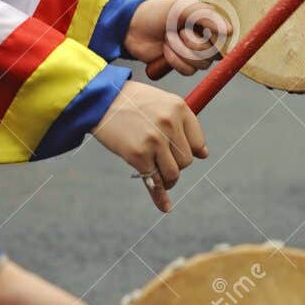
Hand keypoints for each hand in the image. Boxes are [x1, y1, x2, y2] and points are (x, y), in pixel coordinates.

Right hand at [92, 80, 207, 211]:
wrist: (101, 100)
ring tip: (161, 179)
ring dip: (168, 181)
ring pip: (173, 173)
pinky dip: (159, 195)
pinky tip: (164, 205)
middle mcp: (170, 124)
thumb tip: (203, 155)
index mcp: (179, 108)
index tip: (183, 157)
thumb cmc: (133, 102)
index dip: (192, 153)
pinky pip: (154, 181)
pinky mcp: (138, 155)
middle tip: (162, 163)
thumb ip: (183, 124)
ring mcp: (154, 140)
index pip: (198, 142)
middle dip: (176, 166)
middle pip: (186, 160)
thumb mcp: (162, 102)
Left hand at [125, 0, 231, 74]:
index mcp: (209, 23)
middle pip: (214, 54)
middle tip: (179, 31)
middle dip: (193, 44)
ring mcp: (193, 54)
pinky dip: (174, 61)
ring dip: (181, 52)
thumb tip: (229, 31)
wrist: (133, 26)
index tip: (206, 35)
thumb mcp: (184, 8)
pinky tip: (165, 50)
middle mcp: (205, 39)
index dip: (217, 41)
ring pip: (201, 65)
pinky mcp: (181, 65)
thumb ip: (208, 18)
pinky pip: (188, 71)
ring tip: (169, 39)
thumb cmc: (159, 12)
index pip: (226, 39)